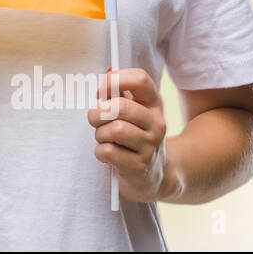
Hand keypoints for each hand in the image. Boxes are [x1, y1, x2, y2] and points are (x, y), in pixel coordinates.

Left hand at [86, 67, 174, 202]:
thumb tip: (104, 84)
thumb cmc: (134, 135)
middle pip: (120, 107)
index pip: (140, 79)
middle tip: (95, 120)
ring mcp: (150, 146)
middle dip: (98, 113)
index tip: (102, 92)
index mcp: (154, 104)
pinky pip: (108, 151)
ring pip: (114, 130)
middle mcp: (156, 123)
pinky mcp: (139, 166)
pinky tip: (107, 153)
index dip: (115, 80)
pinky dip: (100, 152)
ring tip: (104, 138)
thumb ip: (118, 95)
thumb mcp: (133, 112)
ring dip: (100, 134)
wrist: (155, 174)